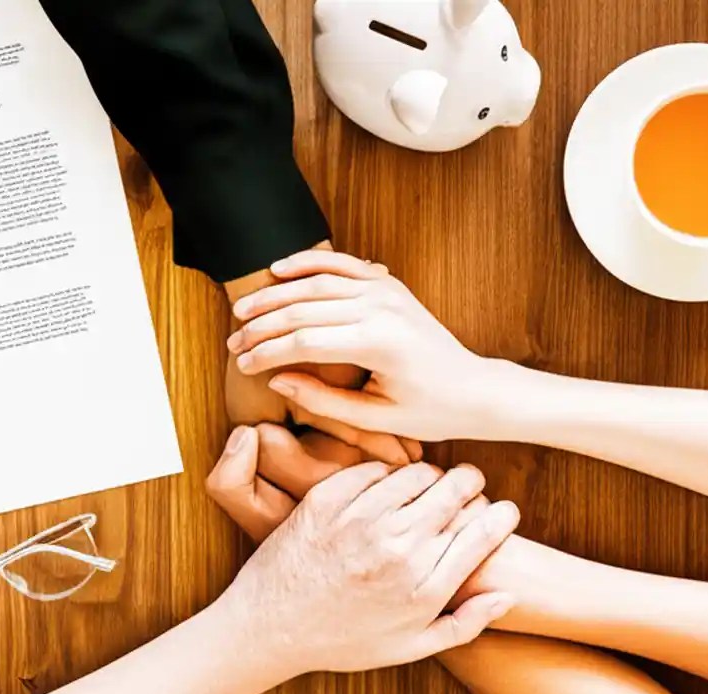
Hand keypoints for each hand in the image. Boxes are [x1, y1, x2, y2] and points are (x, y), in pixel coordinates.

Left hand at [205, 426, 519, 674]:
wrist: (271, 627)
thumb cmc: (343, 640)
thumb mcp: (410, 647)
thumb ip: (465, 624)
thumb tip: (509, 594)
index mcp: (423, 588)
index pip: (483, 533)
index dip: (502, 515)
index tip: (504, 510)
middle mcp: (396, 550)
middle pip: (456, 492)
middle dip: (471, 483)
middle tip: (470, 484)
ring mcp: (360, 521)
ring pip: (417, 474)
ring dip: (431, 475)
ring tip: (430, 483)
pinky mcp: (327, 500)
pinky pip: (374, 469)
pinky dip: (388, 472)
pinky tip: (388, 483)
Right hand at [227, 250, 488, 440]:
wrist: (474, 389)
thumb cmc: (429, 411)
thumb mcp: (374, 417)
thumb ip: (323, 400)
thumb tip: (277, 380)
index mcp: (378, 343)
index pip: (304, 342)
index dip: (267, 352)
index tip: (242, 366)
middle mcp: (381, 308)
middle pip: (303, 308)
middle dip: (262, 325)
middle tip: (233, 342)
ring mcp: (386, 290)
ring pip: (316, 282)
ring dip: (275, 294)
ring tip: (243, 308)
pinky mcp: (389, 284)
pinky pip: (342, 264)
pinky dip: (308, 262)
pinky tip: (279, 268)